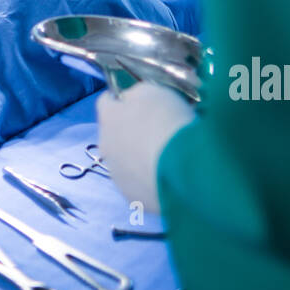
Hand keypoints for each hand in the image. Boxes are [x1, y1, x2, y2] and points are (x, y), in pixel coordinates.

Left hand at [97, 81, 192, 212]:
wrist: (184, 169)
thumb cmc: (167, 121)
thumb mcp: (154, 91)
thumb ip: (138, 94)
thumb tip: (134, 101)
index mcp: (108, 117)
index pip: (106, 101)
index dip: (124, 100)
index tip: (144, 103)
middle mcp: (105, 146)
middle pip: (116, 134)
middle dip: (133, 132)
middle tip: (161, 131)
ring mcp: (117, 176)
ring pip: (126, 162)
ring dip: (141, 158)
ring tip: (170, 158)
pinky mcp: (134, 199)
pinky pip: (140, 184)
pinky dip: (151, 179)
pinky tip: (171, 177)